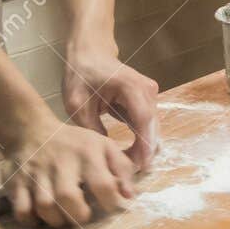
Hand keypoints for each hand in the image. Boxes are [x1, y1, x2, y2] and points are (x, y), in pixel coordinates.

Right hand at [0, 115, 135, 227]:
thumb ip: (121, 168)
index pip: (103, 184)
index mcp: (87, 153)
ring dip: (56, 220)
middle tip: (82, 216)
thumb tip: (129, 196)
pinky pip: (22, 210)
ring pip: (44, 206)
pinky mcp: (15, 181)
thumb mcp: (103, 146)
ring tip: (63, 217)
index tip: (109, 207)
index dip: (110, 202)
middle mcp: (61, 163)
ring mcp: (36, 173)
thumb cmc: (75, 144)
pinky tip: (40, 217)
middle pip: (68, 197)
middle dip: (78, 215)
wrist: (31, 130)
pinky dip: (31, 220)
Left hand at [62, 49, 159, 170]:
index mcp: (131, 86)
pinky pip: (147, 126)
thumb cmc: (81, 75)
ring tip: (125, 168)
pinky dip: (140, 141)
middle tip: (127, 175)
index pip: (144, 120)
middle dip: (143, 152)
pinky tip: (128, 156)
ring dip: (142, 148)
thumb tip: (106, 157)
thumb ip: (92, 129)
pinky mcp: (148, 101)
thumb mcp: (77, 104)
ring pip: (152, 129)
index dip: (144, 145)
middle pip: (152, 127)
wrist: (90, 53)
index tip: (139, 167)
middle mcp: (147, 90)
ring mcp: (150, 95)